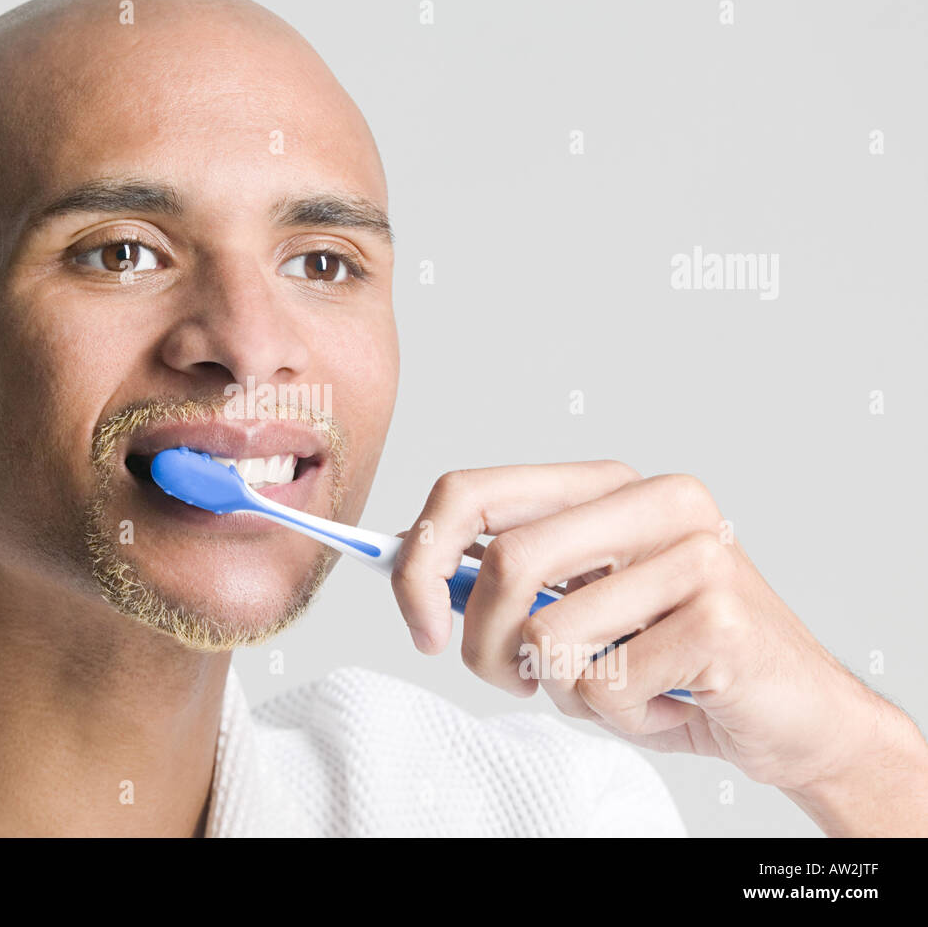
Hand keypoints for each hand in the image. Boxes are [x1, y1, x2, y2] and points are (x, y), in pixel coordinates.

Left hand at [391, 461, 927, 834]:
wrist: (797, 713)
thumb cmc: (675, 659)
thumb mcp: (580, 605)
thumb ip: (510, 576)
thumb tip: (408, 563)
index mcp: (612, 486)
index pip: (473, 491)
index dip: (420, 560)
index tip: (419, 623)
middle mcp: (657, 502)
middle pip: (503, 563)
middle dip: (481, 644)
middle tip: (507, 678)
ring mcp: (696, 556)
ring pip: (547, 637)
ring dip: (563, 691)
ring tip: (621, 686)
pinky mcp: (720, 620)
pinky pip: (605, 687)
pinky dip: (620, 718)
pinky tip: (668, 702)